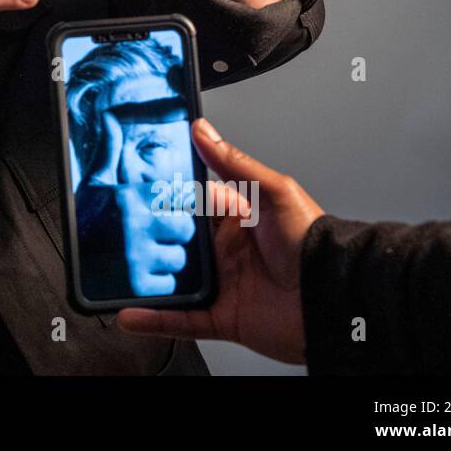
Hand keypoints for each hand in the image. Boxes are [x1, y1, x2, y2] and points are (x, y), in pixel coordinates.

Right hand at [115, 119, 324, 364]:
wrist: (333, 297)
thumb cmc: (312, 241)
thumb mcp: (274, 191)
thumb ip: (234, 164)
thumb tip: (203, 131)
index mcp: (237, 218)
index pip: (191, 203)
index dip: (165, 196)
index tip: (135, 187)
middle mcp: (226, 251)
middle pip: (176, 242)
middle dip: (150, 237)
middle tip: (120, 228)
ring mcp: (223, 284)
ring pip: (173, 280)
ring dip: (147, 277)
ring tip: (117, 270)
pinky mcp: (222, 316)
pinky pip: (182, 318)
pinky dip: (155, 319)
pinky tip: (131, 314)